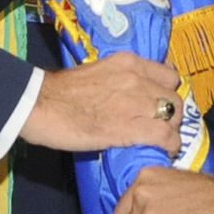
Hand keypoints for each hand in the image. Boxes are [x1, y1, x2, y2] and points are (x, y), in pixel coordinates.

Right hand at [21, 53, 182, 153]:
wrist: (39, 104)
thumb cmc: (60, 92)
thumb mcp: (98, 72)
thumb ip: (119, 79)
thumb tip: (130, 96)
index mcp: (128, 62)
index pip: (169, 75)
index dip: (167, 92)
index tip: (161, 104)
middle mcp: (136, 78)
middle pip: (174, 97)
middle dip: (171, 114)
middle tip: (161, 126)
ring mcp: (135, 101)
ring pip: (174, 116)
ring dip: (171, 130)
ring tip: (163, 141)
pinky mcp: (130, 127)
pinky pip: (165, 136)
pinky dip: (170, 145)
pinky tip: (166, 151)